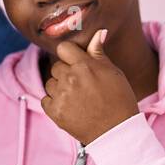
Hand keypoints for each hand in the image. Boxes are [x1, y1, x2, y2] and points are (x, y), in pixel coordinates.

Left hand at [41, 30, 140, 144]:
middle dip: (66, 73)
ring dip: (59, 88)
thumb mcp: (113, 73)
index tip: (76, 62)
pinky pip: (45, 99)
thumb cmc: (119, 100)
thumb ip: (98, 53)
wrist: (116, 131)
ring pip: (50, 83)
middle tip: (82, 85)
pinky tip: (70, 107)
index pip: (63, 48)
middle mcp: (70, 78)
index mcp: (85, 65)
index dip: (69, 55)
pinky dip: (54, 103)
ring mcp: (61, 95)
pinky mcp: (54, 111)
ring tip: (78, 98)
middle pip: (56, 66)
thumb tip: (98, 32)